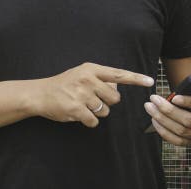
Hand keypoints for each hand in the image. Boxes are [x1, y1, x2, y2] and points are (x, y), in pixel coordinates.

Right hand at [32, 63, 153, 127]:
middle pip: (115, 98)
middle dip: (107, 103)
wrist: (39, 94)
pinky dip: (88, 121)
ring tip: (82, 106)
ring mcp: (81, 94)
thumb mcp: (80, 75)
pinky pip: (94, 121)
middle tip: (91, 100)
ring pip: (105, 111)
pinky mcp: (76, 108)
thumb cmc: (63, 85)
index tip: (150, 81)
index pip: (118, 74)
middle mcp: (87, 79)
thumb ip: (99, 79)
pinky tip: (77, 114)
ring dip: (96, 112)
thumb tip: (117, 88)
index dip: (136, 78)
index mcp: (90, 69)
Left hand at [145, 89, 190, 145]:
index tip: (174, 97)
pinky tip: (154, 120)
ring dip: (162, 119)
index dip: (189, 102)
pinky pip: (177, 141)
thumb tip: (179, 88)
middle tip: (153, 98)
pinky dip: (163, 131)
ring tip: (150, 107)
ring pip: (181, 131)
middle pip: (189, 120)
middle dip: (168, 110)